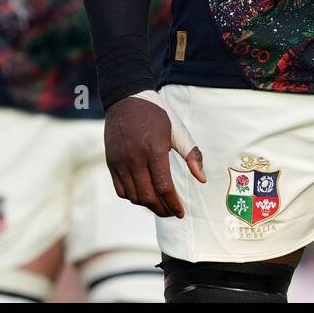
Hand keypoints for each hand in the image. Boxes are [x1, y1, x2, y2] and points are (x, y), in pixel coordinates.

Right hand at [104, 91, 205, 217]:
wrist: (126, 99)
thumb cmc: (157, 115)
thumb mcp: (178, 130)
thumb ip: (192, 154)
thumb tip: (202, 179)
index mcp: (154, 149)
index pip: (164, 187)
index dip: (173, 204)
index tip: (181, 213)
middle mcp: (135, 158)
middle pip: (147, 196)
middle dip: (162, 209)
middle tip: (172, 212)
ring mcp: (120, 161)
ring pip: (133, 196)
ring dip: (147, 206)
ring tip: (160, 206)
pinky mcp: (111, 163)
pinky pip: (120, 190)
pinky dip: (132, 198)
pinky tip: (144, 196)